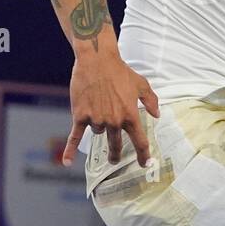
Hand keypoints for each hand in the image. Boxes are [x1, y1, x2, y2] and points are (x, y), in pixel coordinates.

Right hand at [64, 49, 159, 166]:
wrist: (97, 61)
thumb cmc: (121, 71)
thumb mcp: (142, 84)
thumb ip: (151, 101)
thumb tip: (157, 115)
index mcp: (131, 115)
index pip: (139, 141)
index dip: (143, 155)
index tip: (145, 164)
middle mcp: (114, 121)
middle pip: (116, 145)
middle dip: (116, 155)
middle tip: (115, 160)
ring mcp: (96, 120)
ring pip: (98, 132)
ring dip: (99, 126)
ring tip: (99, 106)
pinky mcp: (80, 116)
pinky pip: (74, 137)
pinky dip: (70, 150)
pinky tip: (67, 162)